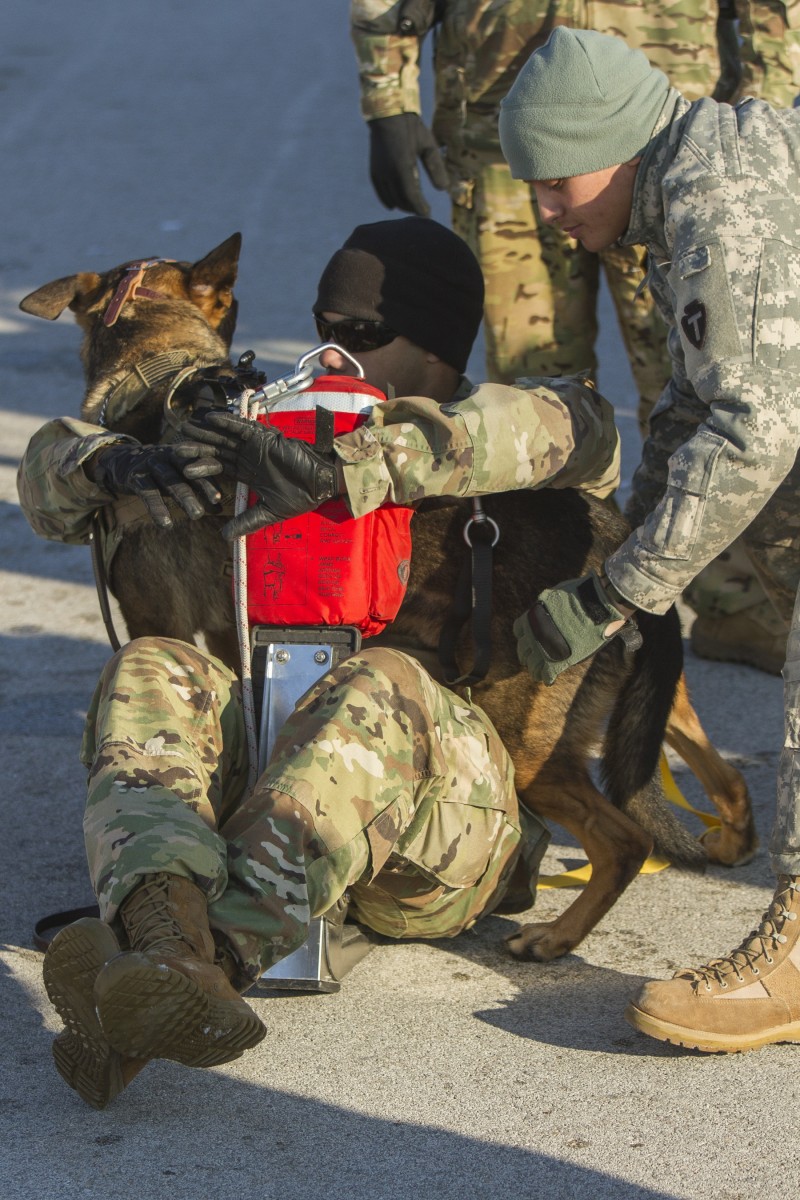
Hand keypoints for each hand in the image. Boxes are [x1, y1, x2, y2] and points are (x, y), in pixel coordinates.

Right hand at [88, 442, 222, 527]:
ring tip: (198, 516)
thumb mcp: (178, 477)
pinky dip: (158, 509)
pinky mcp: (136, 476)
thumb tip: (219, 510)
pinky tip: (166, 524)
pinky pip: (148, 493)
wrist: (122, 461)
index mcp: (182, 454)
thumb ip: (197, 490)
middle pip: (188, 470)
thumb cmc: (159, 472)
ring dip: (185, 497)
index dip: (210, 480)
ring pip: (170, 480)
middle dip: (203, 487)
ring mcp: (151, 464)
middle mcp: (168, 455)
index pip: (200, 465)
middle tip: (217, 502)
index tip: (219, 498)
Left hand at [184, 410, 338, 538]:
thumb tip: (224, 537)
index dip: (200, 468)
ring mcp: (255, 446)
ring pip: (224, 438)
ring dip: (205, 433)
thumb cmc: (301, 496)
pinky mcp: (265, 437)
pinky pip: (242, 428)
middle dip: (196, 448)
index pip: (219, 468)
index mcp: (247, 473)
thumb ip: (246, 521)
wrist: (322, 483)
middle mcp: (248, 457)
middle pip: (216, 451)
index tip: (180, 469)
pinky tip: (209, 419)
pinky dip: (227, 423)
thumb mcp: (269, 512)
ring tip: (184, 429)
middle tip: (174, 447)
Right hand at [368, 114, 447, 216]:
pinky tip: (395, 206)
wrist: (388, 115)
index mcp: (403, 165)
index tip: (429, 215)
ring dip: (403, 205)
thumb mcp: (428, 145)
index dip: (420, 208)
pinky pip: (381, 193)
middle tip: (423, 213)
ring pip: (391, 198)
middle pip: (402, 200)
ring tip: (413, 208)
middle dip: (413, 208)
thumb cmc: (412, 128)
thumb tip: (444, 189)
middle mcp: (389, 172)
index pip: (412, 196)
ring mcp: (379, 173)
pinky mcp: (374, 172)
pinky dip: (388, 201)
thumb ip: (435, 167)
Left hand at [513, 571, 641, 685]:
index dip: (525, 637)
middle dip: (526, 655)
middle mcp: (534, 634)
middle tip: (532, 661)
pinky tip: (550, 680)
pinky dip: (548, 678)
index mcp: (532, 617)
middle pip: (523, 650)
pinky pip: (547, 674)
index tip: (530, 642)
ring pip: (532, 665)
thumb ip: (546, 606)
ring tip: (538, 674)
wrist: (597, 604)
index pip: (519, 631)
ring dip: (535, 669)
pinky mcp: (559, 660)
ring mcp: (545, 648)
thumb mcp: (554, 595)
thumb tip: (545, 610)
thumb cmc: (581, 596)